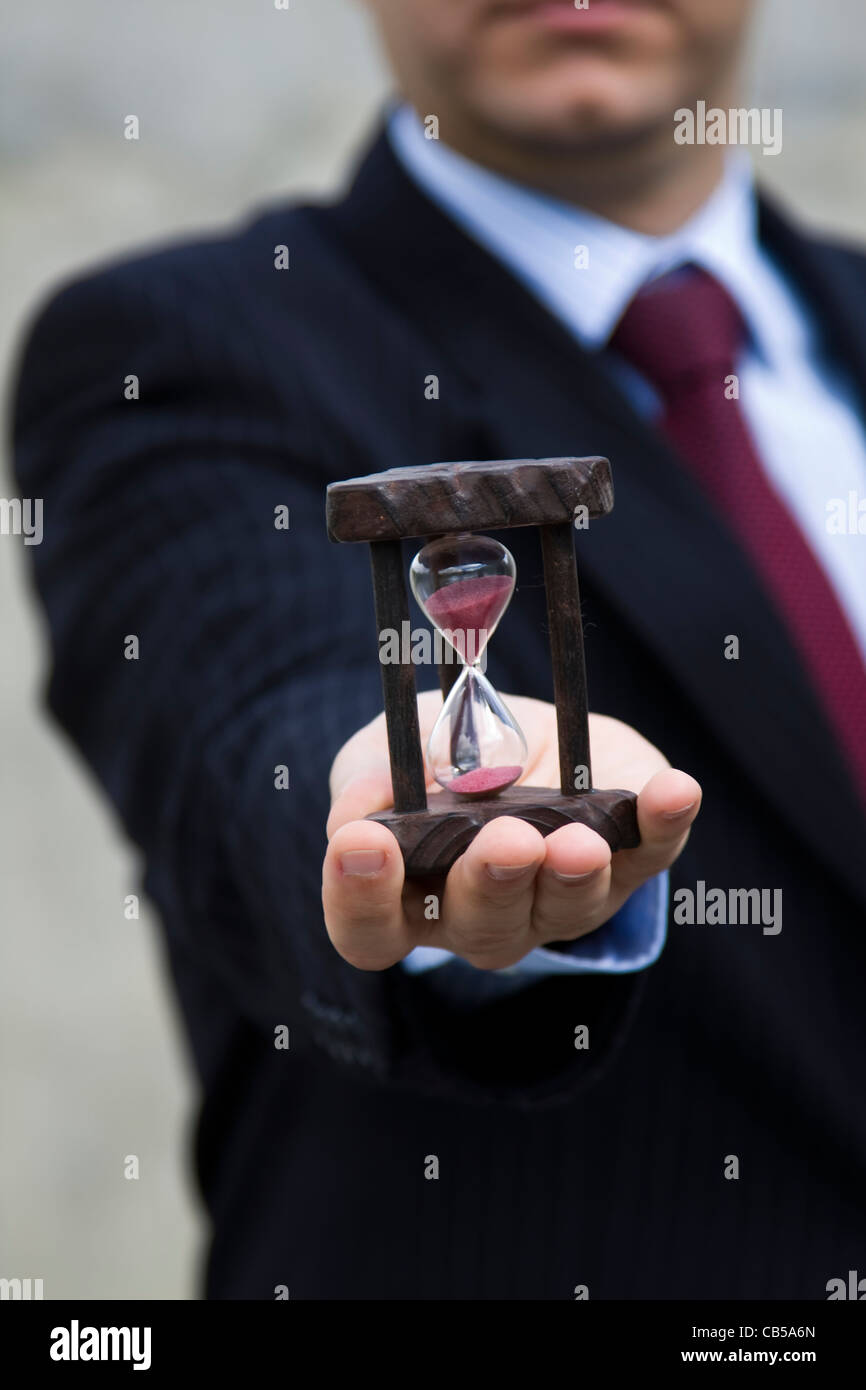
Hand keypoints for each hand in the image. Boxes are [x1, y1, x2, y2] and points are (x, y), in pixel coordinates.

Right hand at [323, 691, 699, 970]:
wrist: (508, 729)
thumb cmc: (434, 759)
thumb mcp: (387, 751)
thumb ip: (368, 779)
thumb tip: (355, 814)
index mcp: (407, 899)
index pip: (371, 929)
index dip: (361, 898)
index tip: (361, 843)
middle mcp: (483, 917)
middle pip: (482, 928)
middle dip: (494, 883)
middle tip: (506, 842)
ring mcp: (559, 898)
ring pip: (567, 908)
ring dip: (574, 875)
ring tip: (580, 841)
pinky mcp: (626, 859)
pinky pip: (650, 854)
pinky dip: (663, 824)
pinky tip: (673, 792)